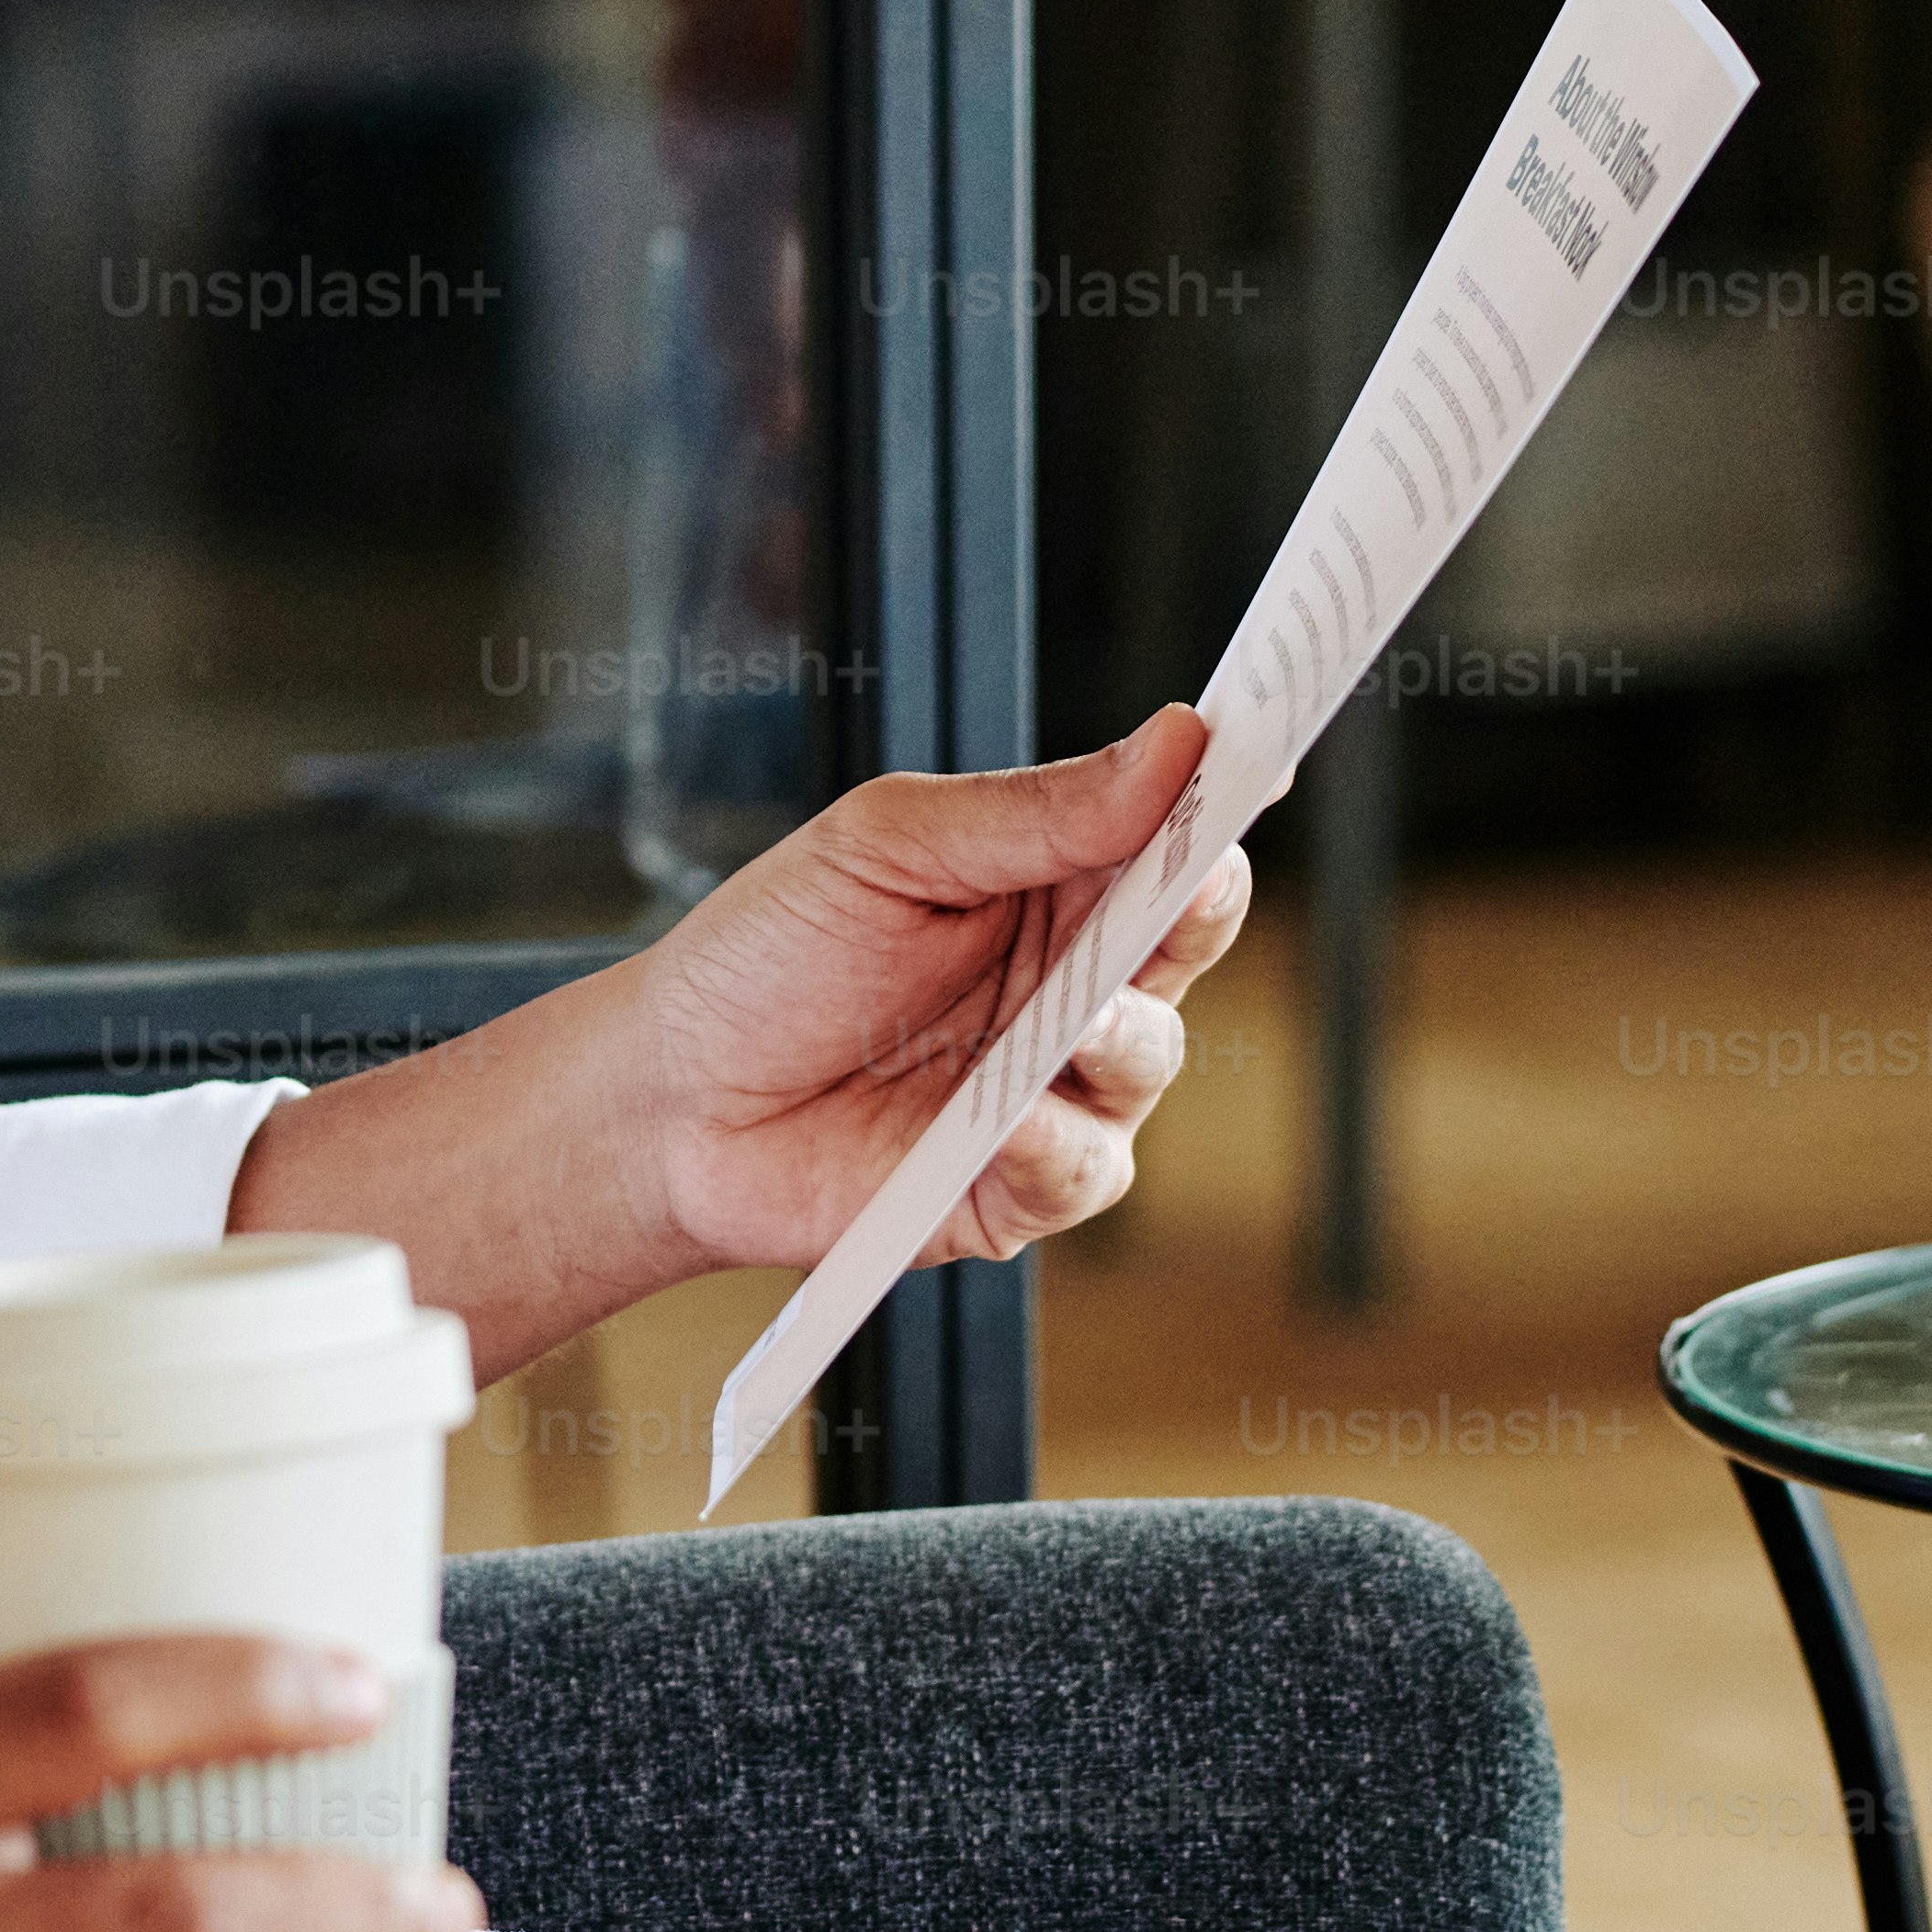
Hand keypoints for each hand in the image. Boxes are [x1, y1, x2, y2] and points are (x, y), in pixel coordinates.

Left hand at [627, 710, 1228, 1276]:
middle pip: (1186, 938)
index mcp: (1052, 881)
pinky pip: (1082, 1168)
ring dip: (1121, 1034)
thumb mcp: (888, 848)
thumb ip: (1034, 811)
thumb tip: (1173, 744)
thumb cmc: (770, 957)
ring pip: (1150, 1056)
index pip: (1172, 832)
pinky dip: (1053, 1143)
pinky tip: (1008, 1124)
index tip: (1261, 755)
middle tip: (1183, 884)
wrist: (670, 1097)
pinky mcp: (1017, 1187)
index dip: (1223, 793)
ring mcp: (1053, 1087)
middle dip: (1195, 908)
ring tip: (1072, 1022)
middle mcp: (1071, 981)